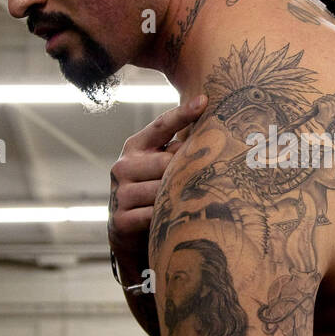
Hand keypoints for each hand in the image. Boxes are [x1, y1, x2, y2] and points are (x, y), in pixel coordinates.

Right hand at [109, 95, 207, 263]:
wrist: (127, 234)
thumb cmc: (153, 193)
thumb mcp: (160, 167)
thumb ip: (178, 151)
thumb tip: (214, 132)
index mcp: (135, 147)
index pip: (161, 126)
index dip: (182, 114)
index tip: (204, 101)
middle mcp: (123, 166)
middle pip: (166, 163)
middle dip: (186, 172)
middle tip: (206, 180)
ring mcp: (120, 193)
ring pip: (162, 190)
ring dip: (179, 198)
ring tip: (193, 204)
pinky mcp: (121, 220)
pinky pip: (155, 215)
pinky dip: (167, 219)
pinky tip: (174, 221)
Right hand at [313, 94, 334, 126]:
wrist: (330, 123)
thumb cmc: (322, 120)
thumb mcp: (316, 116)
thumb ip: (314, 111)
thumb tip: (314, 107)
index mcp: (322, 106)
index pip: (318, 101)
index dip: (315, 102)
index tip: (314, 103)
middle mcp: (328, 104)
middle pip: (323, 99)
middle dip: (319, 100)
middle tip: (318, 101)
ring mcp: (333, 105)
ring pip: (329, 98)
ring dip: (325, 97)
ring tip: (323, 97)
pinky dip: (332, 96)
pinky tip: (328, 95)